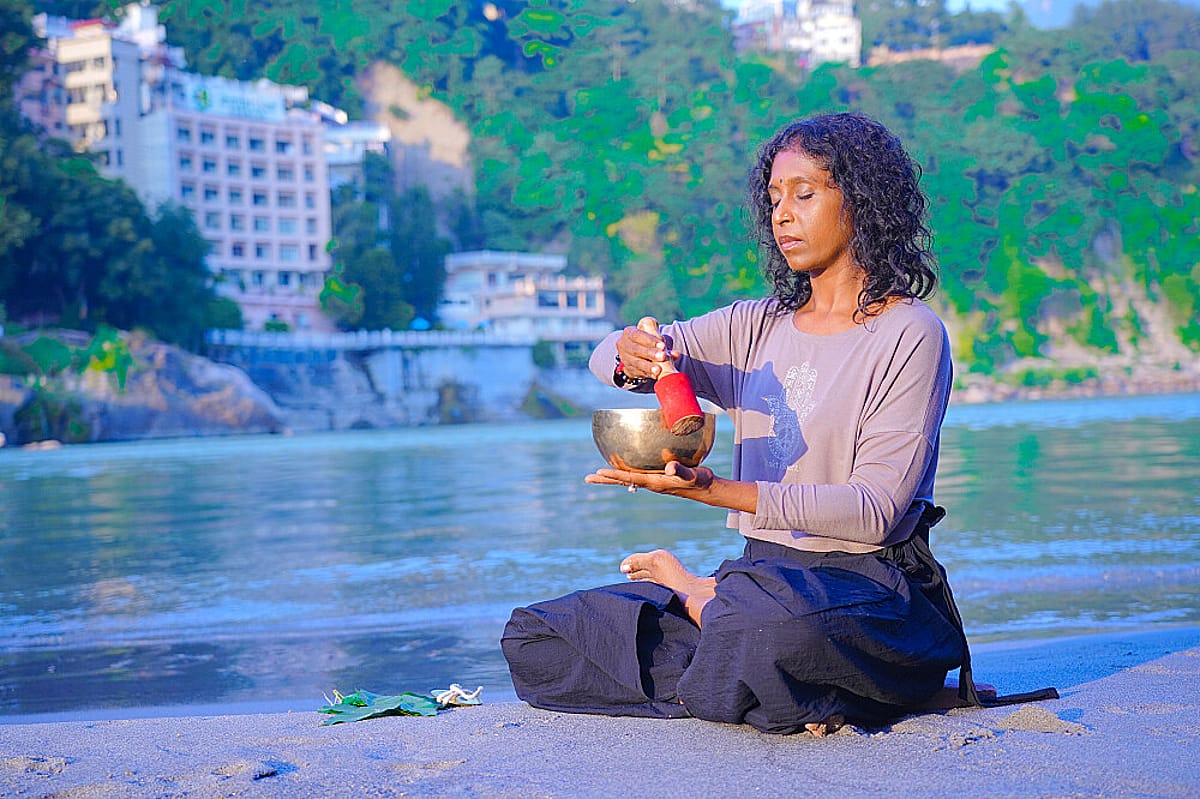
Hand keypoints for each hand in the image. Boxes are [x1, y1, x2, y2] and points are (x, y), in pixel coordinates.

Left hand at [585, 461, 714, 495]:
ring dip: (612, 476)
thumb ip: (682, 471)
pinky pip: (636, 475)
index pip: (630, 478)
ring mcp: (654, 481)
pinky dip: (625, 472)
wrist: (707, 488)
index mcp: (656, 483)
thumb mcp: (693, 475)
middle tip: (587, 478)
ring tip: (597, 474)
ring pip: (628, 478)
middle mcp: (651, 483)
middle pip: (623, 480)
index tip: (599, 472)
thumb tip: (670, 468)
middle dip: (605, 479)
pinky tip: (622, 469)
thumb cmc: (701, 481)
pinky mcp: (658, 477)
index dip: (614, 474)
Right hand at [615, 316, 676, 379]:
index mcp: (629, 333)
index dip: (650, 340)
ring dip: (648, 367)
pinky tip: (655, 375)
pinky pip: (637, 372)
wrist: (637, 352)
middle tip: (663, 356)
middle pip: (636, 349)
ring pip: (636, 363)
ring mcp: (625, 358)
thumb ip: (663, 341)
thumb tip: (675, 354)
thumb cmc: (648, 341)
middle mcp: (624, 345)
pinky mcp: (628, 370)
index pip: (638, 335)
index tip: (662, 345)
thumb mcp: (654, 334)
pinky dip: (647, 374)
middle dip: (650, 353)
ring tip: (658, 370)